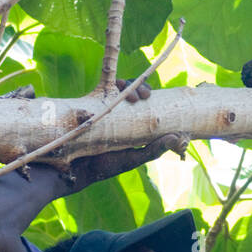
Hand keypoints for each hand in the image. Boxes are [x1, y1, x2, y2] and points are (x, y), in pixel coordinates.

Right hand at [41, 82, 187, 193]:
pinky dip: (109, 82)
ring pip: (117, 87)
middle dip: (139, 87)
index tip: (149, 96)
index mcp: (130, 122)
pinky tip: (115, 84)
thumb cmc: (104, 166)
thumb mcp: (132, 157)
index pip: (142, 102)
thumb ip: (154, 149)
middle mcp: (116, 112)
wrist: (73, 169)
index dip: (147, 93)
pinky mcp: (87, 105)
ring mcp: (101, 107)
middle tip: (143, 95)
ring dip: (126, 84)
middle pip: (131, 90)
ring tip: (130, 94)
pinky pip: (99, 89)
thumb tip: (178, 137)